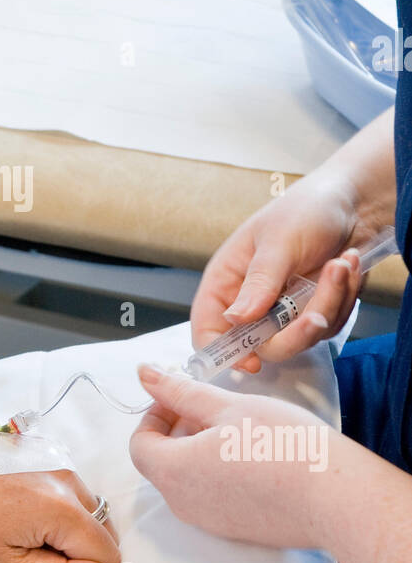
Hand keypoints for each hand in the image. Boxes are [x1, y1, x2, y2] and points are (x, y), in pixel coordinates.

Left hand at [0, 429, 121, 562]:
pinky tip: (17, 509)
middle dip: (80, 548)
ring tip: (21, 530)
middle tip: (32, 552)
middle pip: (103, 527)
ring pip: (87, 506)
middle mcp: (66, 478)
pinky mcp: (41, 450)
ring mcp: (54, 459)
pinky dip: (56, 504)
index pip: (108, 553)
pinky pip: (68, 486)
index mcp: (62, 508)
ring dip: (70, 526)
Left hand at [129, 366, 336, 549]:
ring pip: (187, 481)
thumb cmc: (281, 444)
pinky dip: (218, 473)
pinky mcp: (236, 531)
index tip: (182, 397)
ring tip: (236, 428)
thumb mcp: (227, 405)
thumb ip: (181, 391)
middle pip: (162, 462)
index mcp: (172, 471)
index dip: (156, 414)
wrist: (335, 499)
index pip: (139, 443)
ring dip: (198, 451)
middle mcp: (183, 504)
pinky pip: (212, 498)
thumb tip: (144, 374)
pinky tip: (253, 455)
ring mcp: (209, 522)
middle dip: (178, 430)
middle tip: (211, 408)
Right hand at [190, 172, 372, 373]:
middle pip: (262, 344)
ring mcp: (286, 308)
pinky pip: (329, 325)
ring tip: (342, 263)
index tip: (252, 362)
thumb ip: (259, 283)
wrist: (354, 200)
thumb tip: (234, 319)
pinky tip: (347, 264)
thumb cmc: (305, 209)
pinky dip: (343, 298)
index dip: (222, 351)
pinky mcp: (315, 309)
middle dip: (297, 331)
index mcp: (228, 279)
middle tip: (319, 313)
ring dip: (329, 302)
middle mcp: (252, 300)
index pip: (208, 327)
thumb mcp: (279, 242)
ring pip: (302, 337)